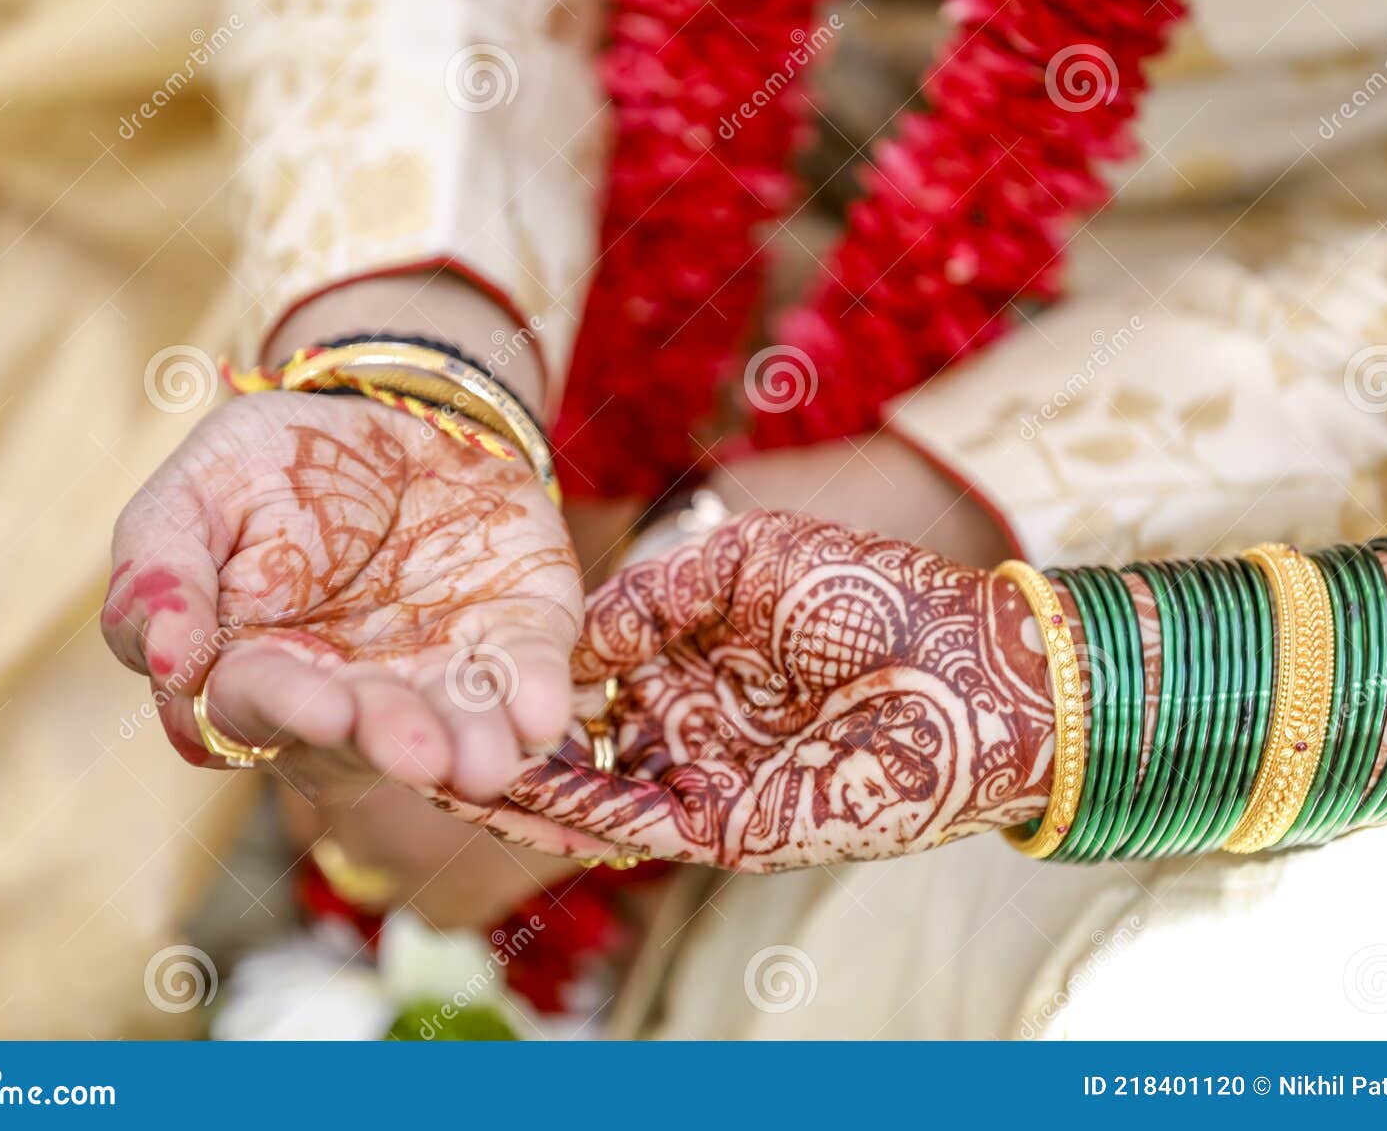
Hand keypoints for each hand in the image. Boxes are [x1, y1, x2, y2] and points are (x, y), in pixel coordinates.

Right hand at [102, 391, 582, 801]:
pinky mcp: (514, 644)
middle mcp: (351, 694)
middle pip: (366, 737)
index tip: (325, 710)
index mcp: (258, 667)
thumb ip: (161, 573)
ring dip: (471, 747)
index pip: (262, 704)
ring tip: (487, 763)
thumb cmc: (277, 463)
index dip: (292, 709)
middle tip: (419, 753)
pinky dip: (536, 700)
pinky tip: (544, 717)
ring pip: (452, 729)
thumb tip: (170, 668)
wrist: (391, 408)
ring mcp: (436, 677)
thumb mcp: (198, 491)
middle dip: (393, 742)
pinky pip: (525, 680)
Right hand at [472, 511, 1056, 870]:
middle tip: (410, 728)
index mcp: (688, 656)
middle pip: (569, 744)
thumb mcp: (743, 559)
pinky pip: (629, 826)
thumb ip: (649, 594)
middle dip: (495, 741)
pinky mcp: (726, 827)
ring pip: (585, 795)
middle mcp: (683, 723)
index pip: (579, 676)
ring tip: (429, 762)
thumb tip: (568, 636)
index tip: (445, 663)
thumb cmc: (872, 592)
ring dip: (510, 786)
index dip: (516, 677)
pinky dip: (566, 815)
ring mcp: (701, 778)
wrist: (976, 665)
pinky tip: (505, 790)